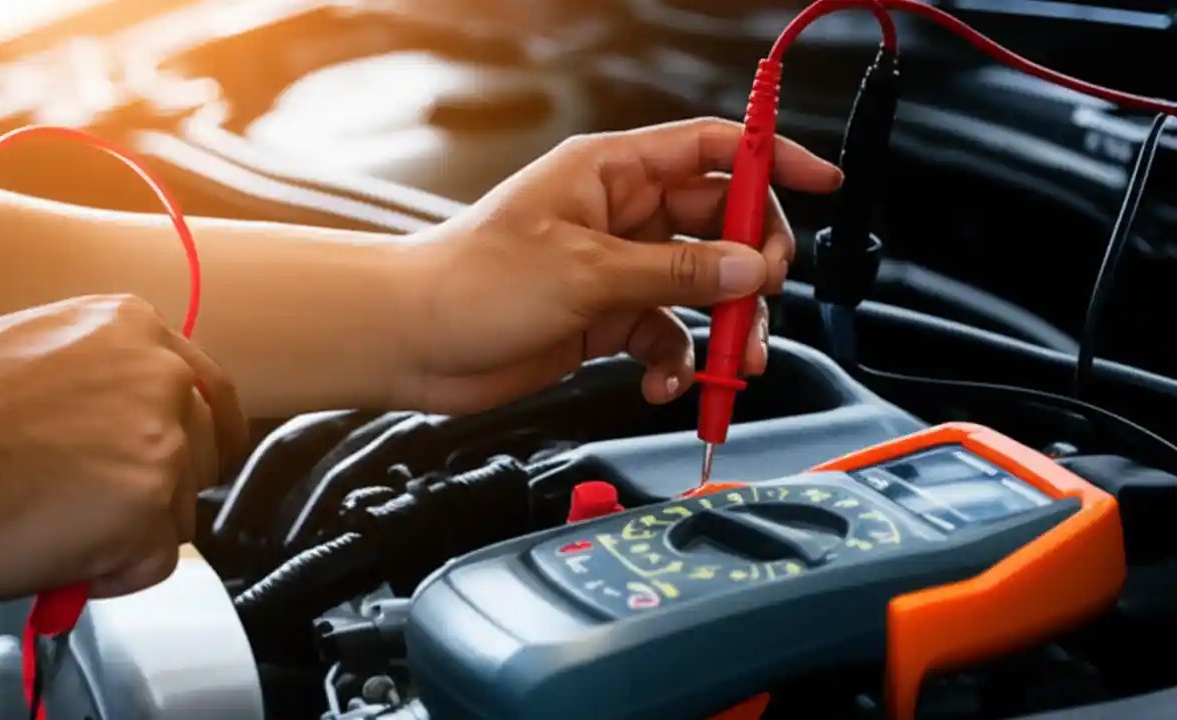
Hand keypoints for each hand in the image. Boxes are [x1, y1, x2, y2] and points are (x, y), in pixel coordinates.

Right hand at [0, 295, 246, 603]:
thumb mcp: (29, 353)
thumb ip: (98, 375)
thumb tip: (121, 422)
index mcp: (132, 328)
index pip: (209, 389)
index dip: (203, 434)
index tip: (198, 458)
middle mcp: (162, 377)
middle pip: (201, 453)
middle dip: (157, 488)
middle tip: (91, 505)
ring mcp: (162, 444)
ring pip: (182, 510)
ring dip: (130, 531)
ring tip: (54, 523)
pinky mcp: (150, 510)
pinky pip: (156, 561)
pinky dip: (112, 573)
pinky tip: (58, 553)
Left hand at [397, 118, 841, 413]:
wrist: (412, 342)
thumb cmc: (469, 282)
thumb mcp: (584, 271)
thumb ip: (674, 272)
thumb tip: (747, 269)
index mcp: (611, 172)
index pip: (710, 149)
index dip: (769, 160)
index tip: (822, 181)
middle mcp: (619, 215)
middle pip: (719, 224)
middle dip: (751, 264)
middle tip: (761, 299)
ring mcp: (615, 269)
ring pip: (700, 288)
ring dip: (723, 326)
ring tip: (730, 360)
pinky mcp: (605, 318)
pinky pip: (666, 334)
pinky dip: (676, 361)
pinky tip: (664, 382)